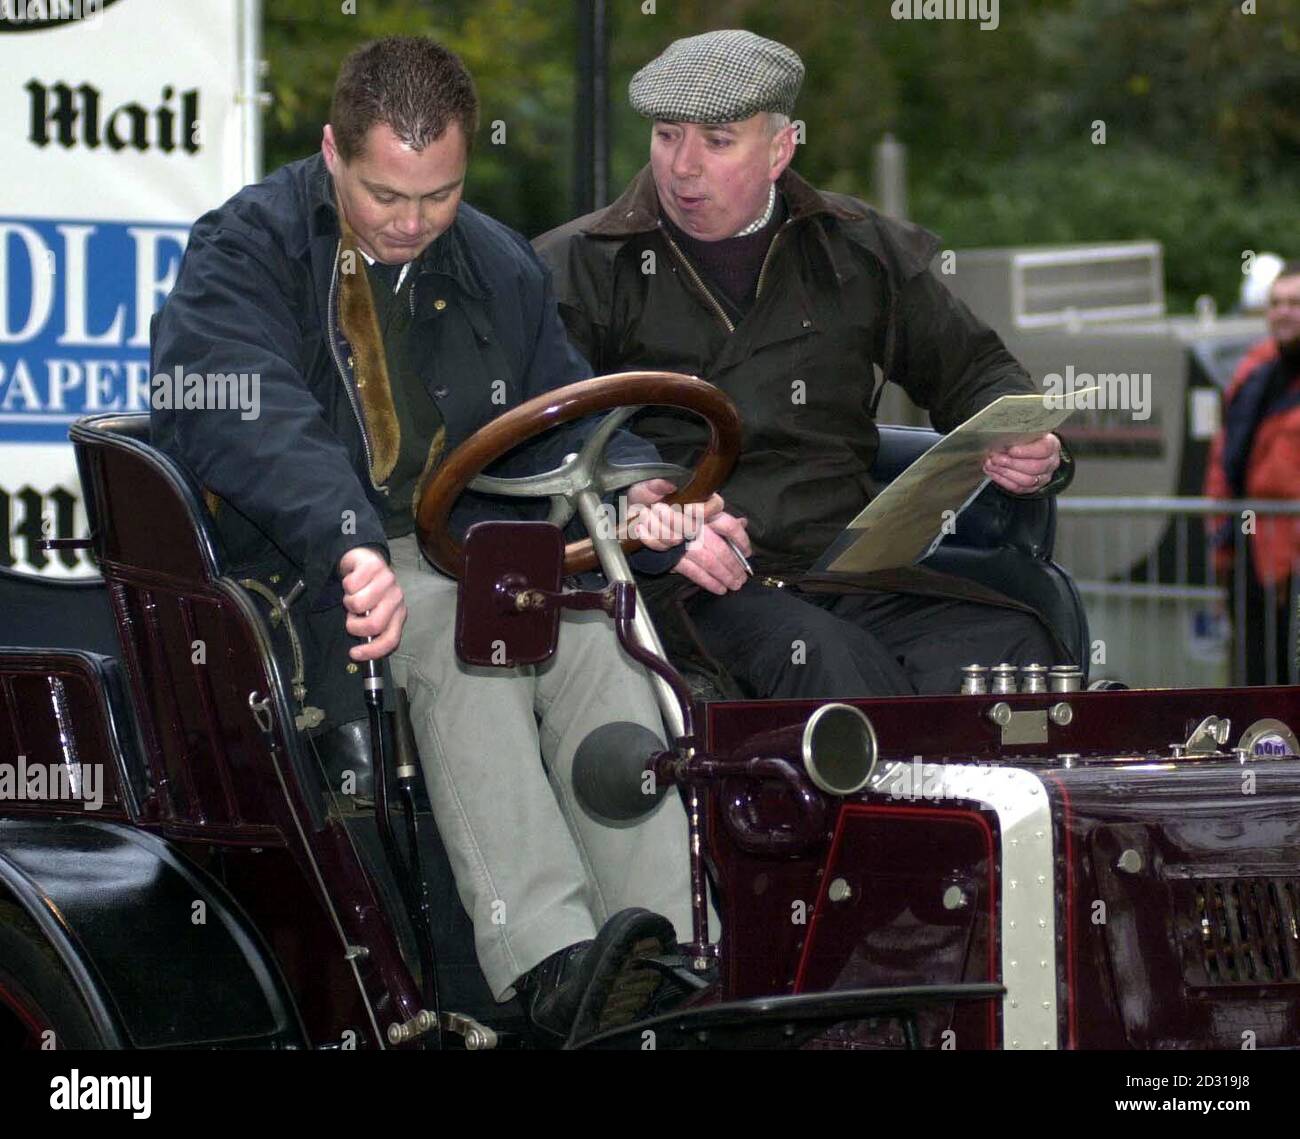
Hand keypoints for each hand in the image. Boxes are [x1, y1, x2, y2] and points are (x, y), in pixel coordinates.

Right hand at [338, 546, 406, 660]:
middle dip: (354, 625)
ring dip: (348, 602)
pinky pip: (350, 584)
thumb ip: (371, 631)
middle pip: (373, 624)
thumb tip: (358, 653)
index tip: (354, 653)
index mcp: (398, 614)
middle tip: (352, 617)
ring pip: (357, 604)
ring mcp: (388, 581)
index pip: (390, 640)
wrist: (365, 562)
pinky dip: (346, 584)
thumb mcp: (372, 614)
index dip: (372, 651)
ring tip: (353, 596)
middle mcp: (397, 598)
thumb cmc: (368, 593)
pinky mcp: (375, 566)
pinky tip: (353, 581)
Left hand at [625, 478, 723, 549]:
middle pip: (693, 527)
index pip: (715, 506)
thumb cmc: (645, 492)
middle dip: (673, 519)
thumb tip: (670, 485)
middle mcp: (692, 519)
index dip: (704, 510)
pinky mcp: (667, 545)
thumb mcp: (650, 483)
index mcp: (697, 499)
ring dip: (656, 526)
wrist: (631, 506)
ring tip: (644, 513)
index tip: (688, 508)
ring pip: (675, 538)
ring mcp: (680, 534)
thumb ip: (659, 483)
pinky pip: (661, 546)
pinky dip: (648, 536)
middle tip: (657, 507)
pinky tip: (640, 527)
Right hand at [672, 512, 751, 593]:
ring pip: (710, 562)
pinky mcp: (673, 557)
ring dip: (725, 576)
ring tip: (735, 584)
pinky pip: (694, 572)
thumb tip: (743, 523)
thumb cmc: (678, 516)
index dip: (742, 541)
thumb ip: (721, 518)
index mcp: (705, 513)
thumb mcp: (699, 510)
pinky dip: (709, 582)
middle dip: (735, 565)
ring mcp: (684, 542)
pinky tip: (720, 589)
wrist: (648, 522)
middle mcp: (696, 526)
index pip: (729, 526)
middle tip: (743, 577)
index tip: (747, 552)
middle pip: (722, 549)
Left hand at [983, 432, 1060, 493]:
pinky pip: (1018, 488)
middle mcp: (1051, 463)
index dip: (1026, 451)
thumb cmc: (1027, 438)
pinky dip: (1002, 480)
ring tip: (991, 464)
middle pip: (1035, 467)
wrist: (1031, 448)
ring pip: (1027, 480)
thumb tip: (999, 435)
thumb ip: (1017, 433)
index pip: (1043, 450)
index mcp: (1052, 445)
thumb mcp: (1026, 431)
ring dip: (1005, 473)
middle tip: (995, 457)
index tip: (1011, 450)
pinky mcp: (1033, 487)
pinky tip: (993, 472)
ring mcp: (1043, 477)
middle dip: (1011, 463)